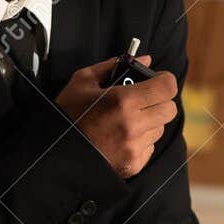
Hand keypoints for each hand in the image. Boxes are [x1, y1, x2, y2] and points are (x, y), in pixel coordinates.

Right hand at [56, 55, 178, 178]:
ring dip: (150, 122)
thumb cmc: (68, 114)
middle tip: (144, 99)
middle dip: (159, 101)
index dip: (164, 80)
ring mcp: (134, 147)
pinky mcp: (133, 164)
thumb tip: (145, 59)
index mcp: (123, 101)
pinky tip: (121, 137)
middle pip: (169, 109)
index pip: (166, 87)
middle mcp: (133, 125)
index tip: (157, 80)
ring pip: (160, 129)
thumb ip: (114, 66)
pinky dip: (141, 141)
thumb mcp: (83, 81)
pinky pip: (150, 147)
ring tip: (126, 120)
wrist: (55, 151)